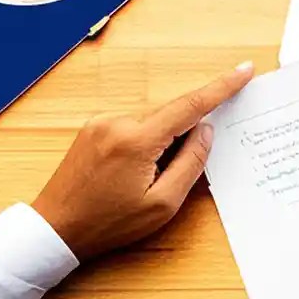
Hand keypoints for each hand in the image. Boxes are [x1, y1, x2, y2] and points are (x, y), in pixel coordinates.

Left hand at [32, 61, 253, 261]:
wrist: (55, 228)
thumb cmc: (108, 223)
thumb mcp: (161, 204)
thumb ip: (190, 163)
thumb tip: (206, 131)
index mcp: (137, 140)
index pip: (190, 106)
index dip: (221, 87)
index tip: (244, 71)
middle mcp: (118, 121)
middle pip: (171, 112)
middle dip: (186, 133)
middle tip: (173, 171)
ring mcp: (102, 121)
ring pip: (152, 119)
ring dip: (162, 140)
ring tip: (145, 179)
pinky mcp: (93, 127)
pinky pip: (133, 123)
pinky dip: (145, 140)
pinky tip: (133, 171)